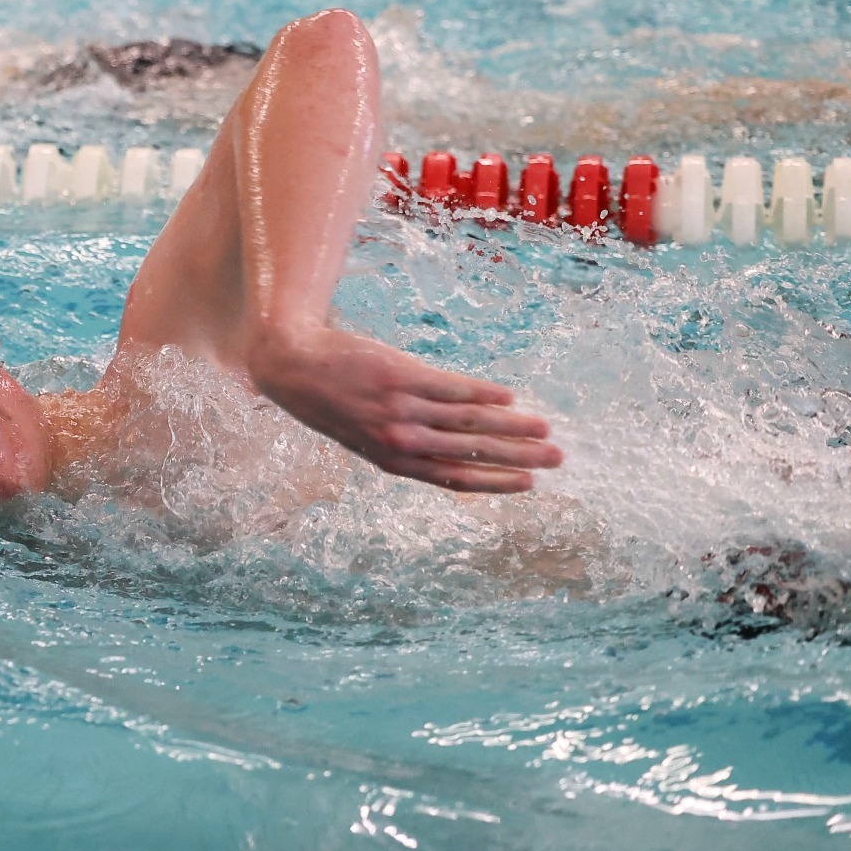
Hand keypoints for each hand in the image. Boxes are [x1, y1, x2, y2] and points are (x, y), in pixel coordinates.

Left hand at [247, 327, 561, 493]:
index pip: (455, 478)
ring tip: (544, 426)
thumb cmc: (331, 403)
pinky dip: (485, 392)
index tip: (529, 484)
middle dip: (518, 457)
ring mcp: (403, 408)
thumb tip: (452, 448)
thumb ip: (404, 446)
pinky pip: (454, 388)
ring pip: (470, 420)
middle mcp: (400, 440)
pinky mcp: (403, 376)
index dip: (496, 484)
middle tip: (556, 458)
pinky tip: (511, 395)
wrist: (293, 365)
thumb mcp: (363, 436)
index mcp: (392, 461)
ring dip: (513, 425)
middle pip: (472, 452)